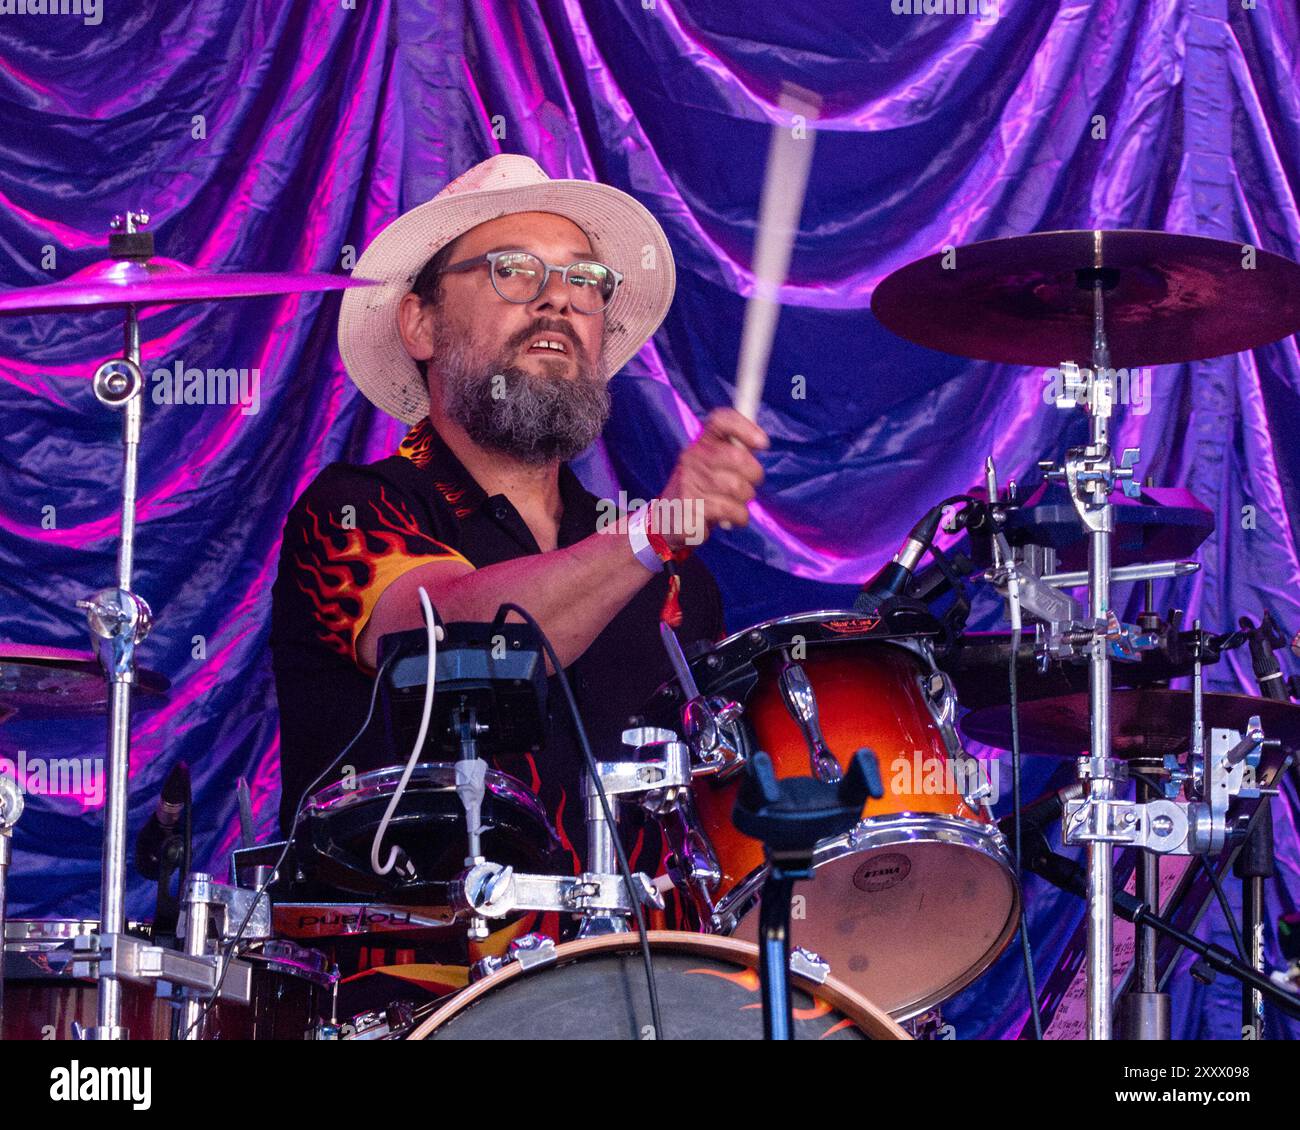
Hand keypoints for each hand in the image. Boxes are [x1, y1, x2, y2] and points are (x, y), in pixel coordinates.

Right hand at [655, 408, 768, 548]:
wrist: (667, 521)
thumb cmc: (700, 492)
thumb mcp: (711, 467)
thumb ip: (733, 453)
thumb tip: (761, 442)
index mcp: (700, 445)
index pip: (720, 421)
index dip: (744, 427)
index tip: (762, 443)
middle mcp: (692, 458)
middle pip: (738, 456)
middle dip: (754, 474)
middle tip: (750, 484)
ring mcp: (690, 482)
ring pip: (739, 488)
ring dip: (745, 500)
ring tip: (735, 504)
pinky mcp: (692, 507)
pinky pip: (732, 510)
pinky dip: (739, 517)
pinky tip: (730, 518)